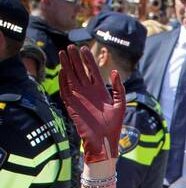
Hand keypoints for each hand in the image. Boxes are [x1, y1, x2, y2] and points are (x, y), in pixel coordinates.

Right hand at [59, 44, 125, 163]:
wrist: (104, 141)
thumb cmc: (114, 126)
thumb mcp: (120, 104)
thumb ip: (119, 88)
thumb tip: (114, 71)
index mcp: (100, 90)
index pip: (92, 70)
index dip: (88, 59)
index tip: (84, 48)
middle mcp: (88, 92)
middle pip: (80, 71)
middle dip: (75, 59)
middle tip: (71, 46)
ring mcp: (80, 98)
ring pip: (71, 78)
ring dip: (67, 66)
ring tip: (63, 53)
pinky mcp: (72, 106)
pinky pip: (66, 91)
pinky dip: (63, 81)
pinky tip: (62, 71)